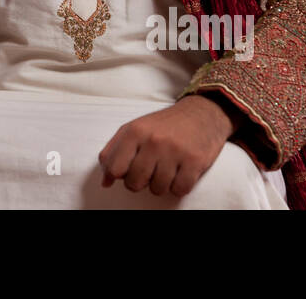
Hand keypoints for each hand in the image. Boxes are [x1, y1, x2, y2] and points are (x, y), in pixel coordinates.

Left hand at [97, 95, 237, 197]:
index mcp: (134, 131)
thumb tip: (105, 182)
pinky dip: (179, 187)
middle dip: (141, 182)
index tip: (129, 169)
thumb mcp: (133, 129)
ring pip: (157, 189)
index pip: (115, 168)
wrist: (200, 114)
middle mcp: (153, 140)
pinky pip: (179, 190)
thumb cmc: (163, 125)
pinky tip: (180, 173)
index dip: (121, 175)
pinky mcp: (194, 161)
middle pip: (134, 183)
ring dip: (161, 184)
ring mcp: (174, 151)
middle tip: (149, 171)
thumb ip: (113, 153)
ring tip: (166, 169)